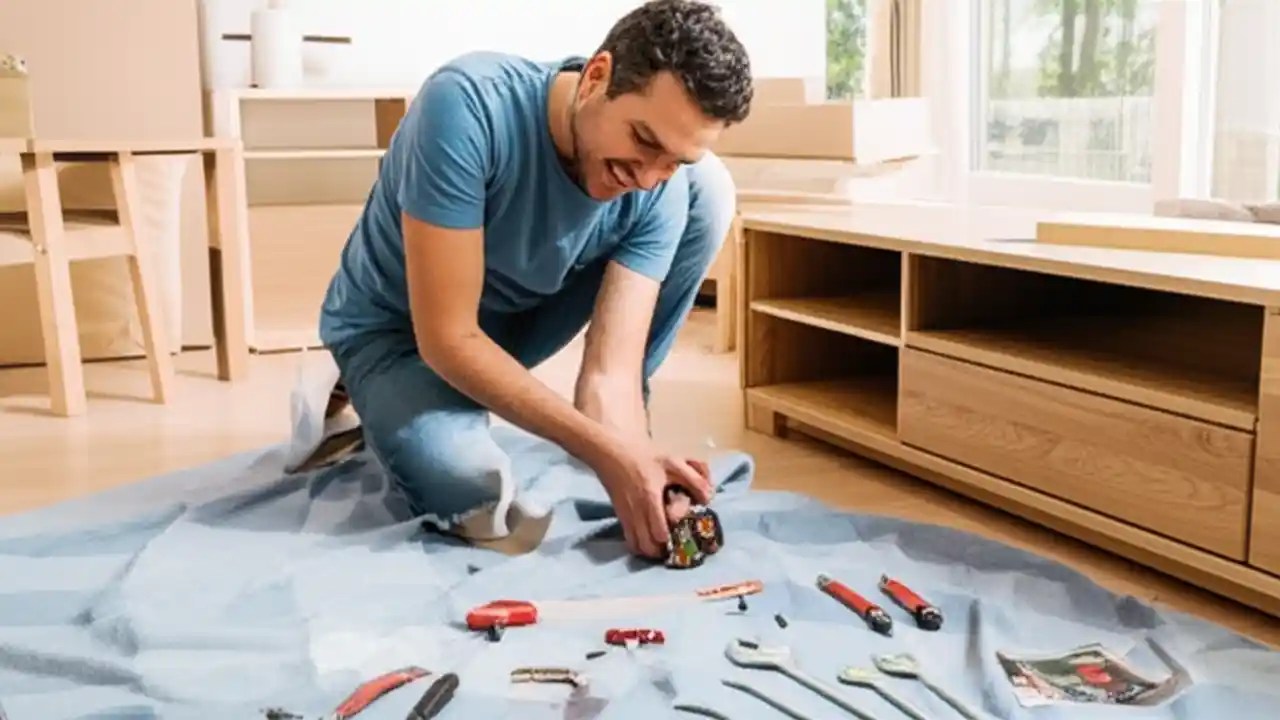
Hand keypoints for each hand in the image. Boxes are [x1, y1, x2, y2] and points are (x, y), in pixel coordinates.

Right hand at [596, 440, 712, 558]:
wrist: (614, 453)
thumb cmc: (646, 458)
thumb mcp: (674, 463)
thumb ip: (694, 480)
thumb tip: (708, 499)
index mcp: (650, 498)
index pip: (659, 532)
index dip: (671, 539)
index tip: (682, 536)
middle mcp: (636, 511)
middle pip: (647, 546)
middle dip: (662, 550)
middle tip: (674, 545)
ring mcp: (626, 515)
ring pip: (636, 546)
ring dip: (650, 550)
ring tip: (662, 545)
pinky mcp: (620, 516)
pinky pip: (629, 540)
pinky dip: (639, 545)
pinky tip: (649, 539)